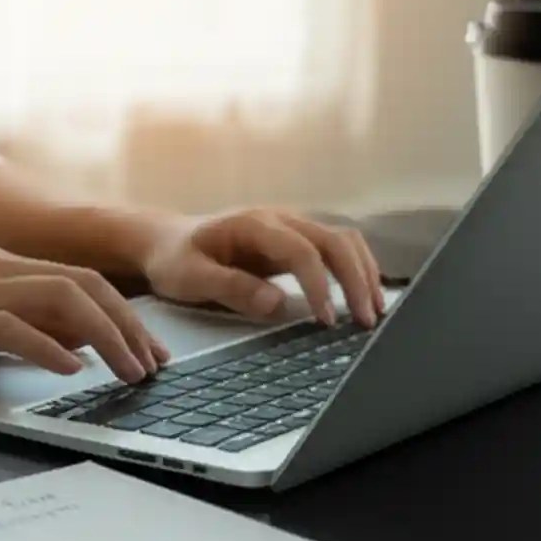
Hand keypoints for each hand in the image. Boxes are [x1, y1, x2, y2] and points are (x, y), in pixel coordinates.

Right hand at [0, 248, 168, 382]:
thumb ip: (21, 325)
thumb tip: (78, 342)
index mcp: (1, 265)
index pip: (82, 281)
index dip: (125, 315)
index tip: (150, 350)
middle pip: (84, 286)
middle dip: (128, 326)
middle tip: (153, 366)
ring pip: (59, 300)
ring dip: (104, 338)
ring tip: (127, 372)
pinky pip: (10, 328)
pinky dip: (48, 347)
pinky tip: (72, 370)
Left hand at [141, 209, 385, 326]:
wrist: (167, 241)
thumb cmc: (176, 260)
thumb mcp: (189, 278)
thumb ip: (231, 288)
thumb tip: (277, 303)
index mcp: (253, 224)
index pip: (302, 251)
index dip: (320, 285)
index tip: (327, 320)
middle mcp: (279, 219)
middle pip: (334, 240)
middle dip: (356, 280)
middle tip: (365, 320)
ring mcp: (291, 227)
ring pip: (343, 240)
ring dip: (364, 273)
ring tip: (373, 312)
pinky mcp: (296, 241)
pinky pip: (336, 248)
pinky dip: (356, 270)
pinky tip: (363, 297)